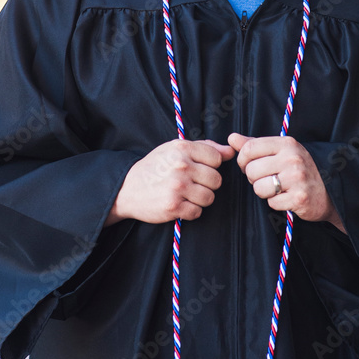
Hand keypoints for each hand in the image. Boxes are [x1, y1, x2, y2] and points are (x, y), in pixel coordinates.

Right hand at [105, 139, 233, 225]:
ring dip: (200, 199)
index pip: (217, 158)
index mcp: (182, 148)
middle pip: (216, 179)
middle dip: (207, 184)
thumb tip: (231, 151)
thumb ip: (205, 147)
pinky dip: (191, 211)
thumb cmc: (155, 167)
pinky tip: (180, 204)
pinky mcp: (173, 206)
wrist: (127, 188)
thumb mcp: (175, 149)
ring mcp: (177, 187)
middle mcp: (181, 166)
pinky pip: (197, 212)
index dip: (211, 165)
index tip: (199, 168)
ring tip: (187, 194)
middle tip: (192, 183)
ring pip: (209, 197)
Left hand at [228, 133, 345, 231]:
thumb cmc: (300, 169)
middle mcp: (292, 158)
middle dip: (254, 178)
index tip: (248, 165)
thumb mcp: (281, 151)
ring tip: (277, 188)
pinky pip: (271, 203)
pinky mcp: (299, 198)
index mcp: (286, 143)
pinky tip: (287, 197)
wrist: (330, 190)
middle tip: (267, 178)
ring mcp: (297, 178)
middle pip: (251, 170)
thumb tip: (231, 138)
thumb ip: (255, 144)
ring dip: (264, 192)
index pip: (249, 148)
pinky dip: (276, 203)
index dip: (243, 160)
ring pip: (259, 188)